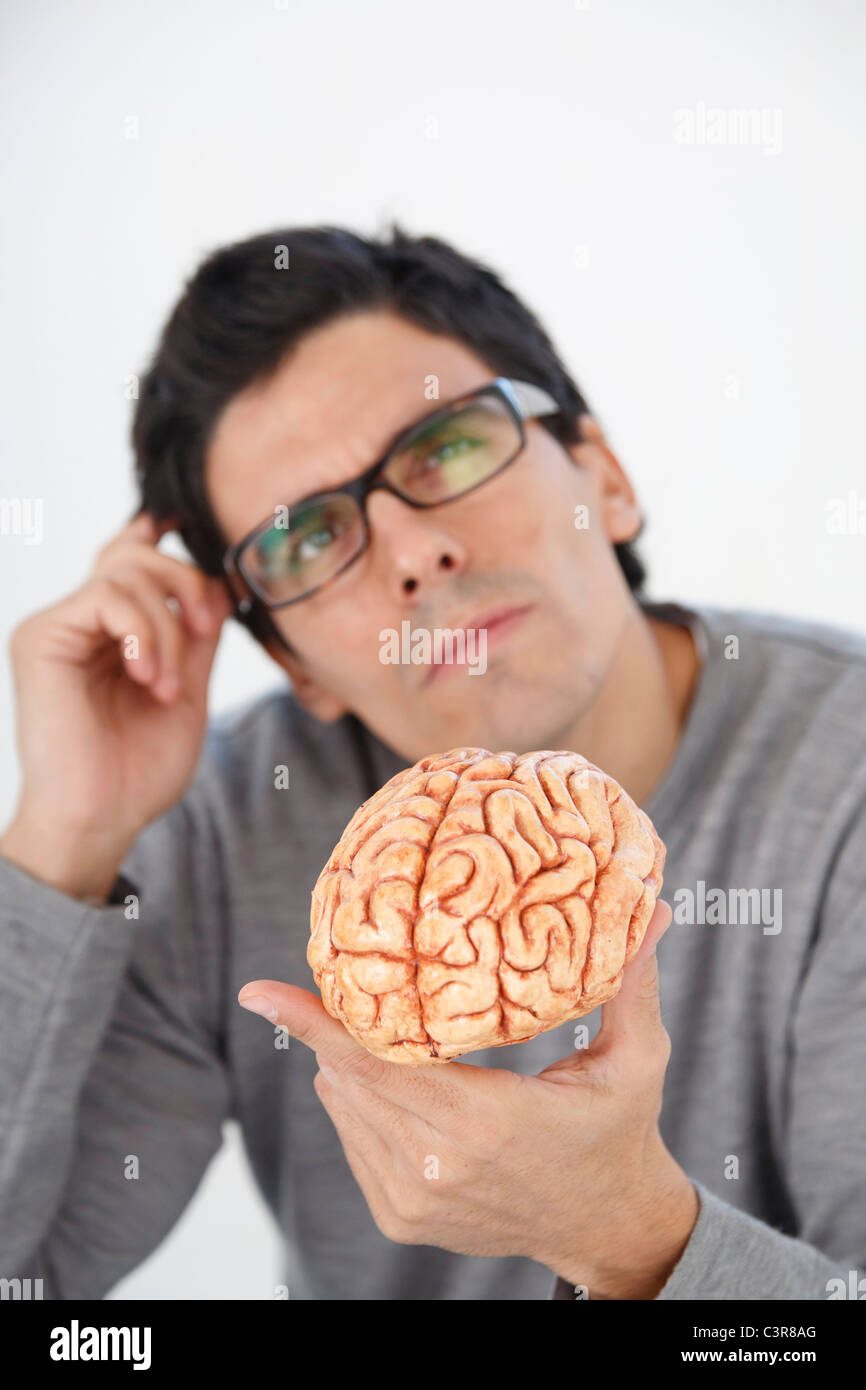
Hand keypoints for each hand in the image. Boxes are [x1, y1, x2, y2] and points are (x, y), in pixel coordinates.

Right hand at [1, 511, 231, 898]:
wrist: (101, 819)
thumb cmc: (138, 770)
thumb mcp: (187, 691)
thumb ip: (197, 638)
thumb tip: (217, 584)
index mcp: (111, 633)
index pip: (131, 560)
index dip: (162, 539)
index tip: (191, 531)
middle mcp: (80, 623)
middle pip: (137, 555)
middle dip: (187, 585)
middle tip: (206, 632)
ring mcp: (59, 627)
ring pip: (127, 573)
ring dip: (168, 630)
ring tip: (167, 688)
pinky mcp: (42, 637)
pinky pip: (105, 597)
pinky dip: (144, 632)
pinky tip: (148, 676)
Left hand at [239, 898, 698, 1298]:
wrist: (607, 1227)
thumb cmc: (620, 1132)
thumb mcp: (637, 1060)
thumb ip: (632, 984)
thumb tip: (656, 907)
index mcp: (486, 1121)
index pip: (377, 1059)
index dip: (316, 1022)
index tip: (261, 991)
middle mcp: (438, 1165)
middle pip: (350, 1078)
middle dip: (330, 1026)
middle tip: (326, 976)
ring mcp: (413, 1198)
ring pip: (345, 1106)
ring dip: (344, 1060)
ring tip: (366, 1018)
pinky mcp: (401, 1216)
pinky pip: (353, 1140)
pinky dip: (356, 1100)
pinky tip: (385, 1074)